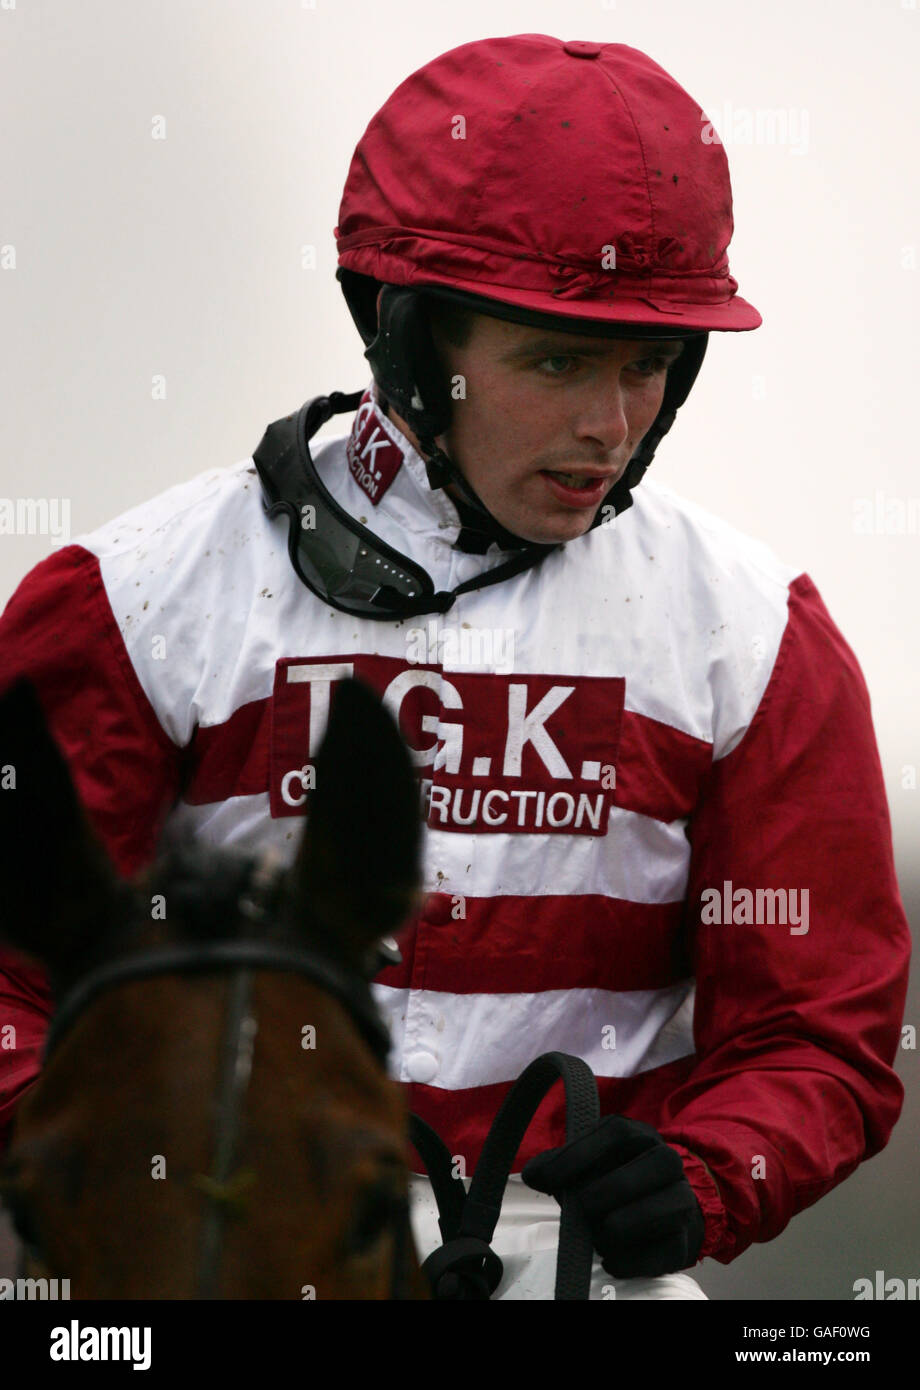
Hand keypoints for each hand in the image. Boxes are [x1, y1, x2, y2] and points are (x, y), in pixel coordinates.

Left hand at [521, 1115, 704, 1278]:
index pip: (616, 1132)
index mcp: (638, 1136)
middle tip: (583, 1207)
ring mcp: (683, 1200)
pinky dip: (632, 1260)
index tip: (548, 1177)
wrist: (663, 1208)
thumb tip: (534, 1174)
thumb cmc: (615, 1180)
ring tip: (599, 1234)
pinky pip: (665, 1251)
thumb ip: (560, 1165)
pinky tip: (610, 1260)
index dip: (580, 1153)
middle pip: (653, 1164)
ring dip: (626, 1223)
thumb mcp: (588, 1165)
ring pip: (669, 1206)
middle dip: (611, 1189)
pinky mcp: (684, 1241)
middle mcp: (667, 1161)